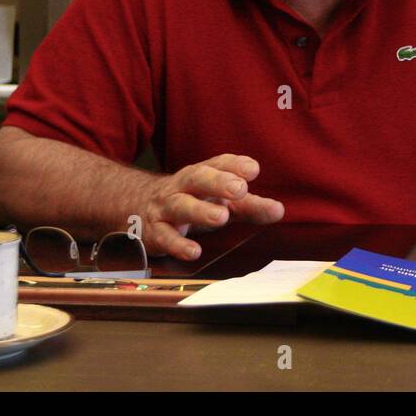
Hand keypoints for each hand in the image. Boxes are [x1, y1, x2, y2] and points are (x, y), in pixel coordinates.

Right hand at [142, 154, 283, 259]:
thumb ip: (250, 205)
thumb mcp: (220, 200)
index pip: (218, 163)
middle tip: (239, 189)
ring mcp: (166, 208)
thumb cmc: (191, 201)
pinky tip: (193, 251)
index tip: (253, 169)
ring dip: (200, 211)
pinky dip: (178, 244)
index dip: (235, 165)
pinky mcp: (154, 231)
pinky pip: (164, 237)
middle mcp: (183, 186)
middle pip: (197, 178)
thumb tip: (278, 210)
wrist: (136, 206)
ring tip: (221, 217)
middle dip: (218, 182)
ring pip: (180, 205)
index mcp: (202, 175)